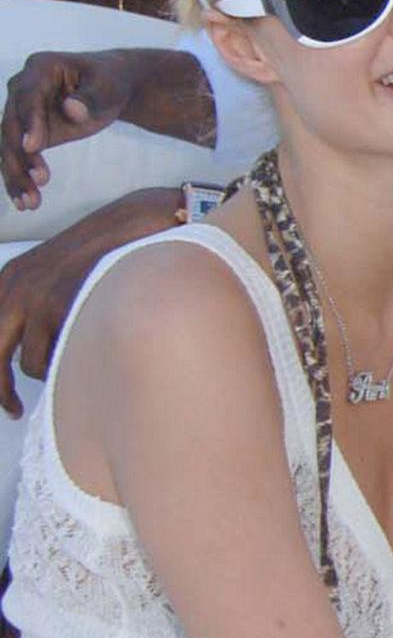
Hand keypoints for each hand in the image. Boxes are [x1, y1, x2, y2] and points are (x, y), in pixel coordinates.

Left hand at [0, 188, 179, 416]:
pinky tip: (90, 355)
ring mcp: (35, 299)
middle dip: (1, 389)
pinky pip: (57, 359)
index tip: (4, 393)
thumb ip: (34, 308)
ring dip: (52, 373)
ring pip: (31, 364)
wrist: (135, 229)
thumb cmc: (102, 256)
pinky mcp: (60, 308)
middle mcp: (12, 289)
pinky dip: (70, 366)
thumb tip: (25, 353)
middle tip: (14, 409)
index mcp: (7, 281)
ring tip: (76, 366)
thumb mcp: (53, 276)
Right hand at [4, 50, 140, 208]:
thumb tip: (72, 109)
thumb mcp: (108, 86)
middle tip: (37, 182)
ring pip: (10, 146)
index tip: (33, 147)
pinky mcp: (28, 133)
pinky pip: (18, 156)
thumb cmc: (109, 82)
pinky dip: (21, 178)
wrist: (109, 88)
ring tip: (30, 203)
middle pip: (12, 125)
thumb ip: (91, 98)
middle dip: (21, 156)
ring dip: (17, 175)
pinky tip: (26, 202)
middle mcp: (21, 89)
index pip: (28, 97)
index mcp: (40, 69)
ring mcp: (21, 112)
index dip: (29, 121)